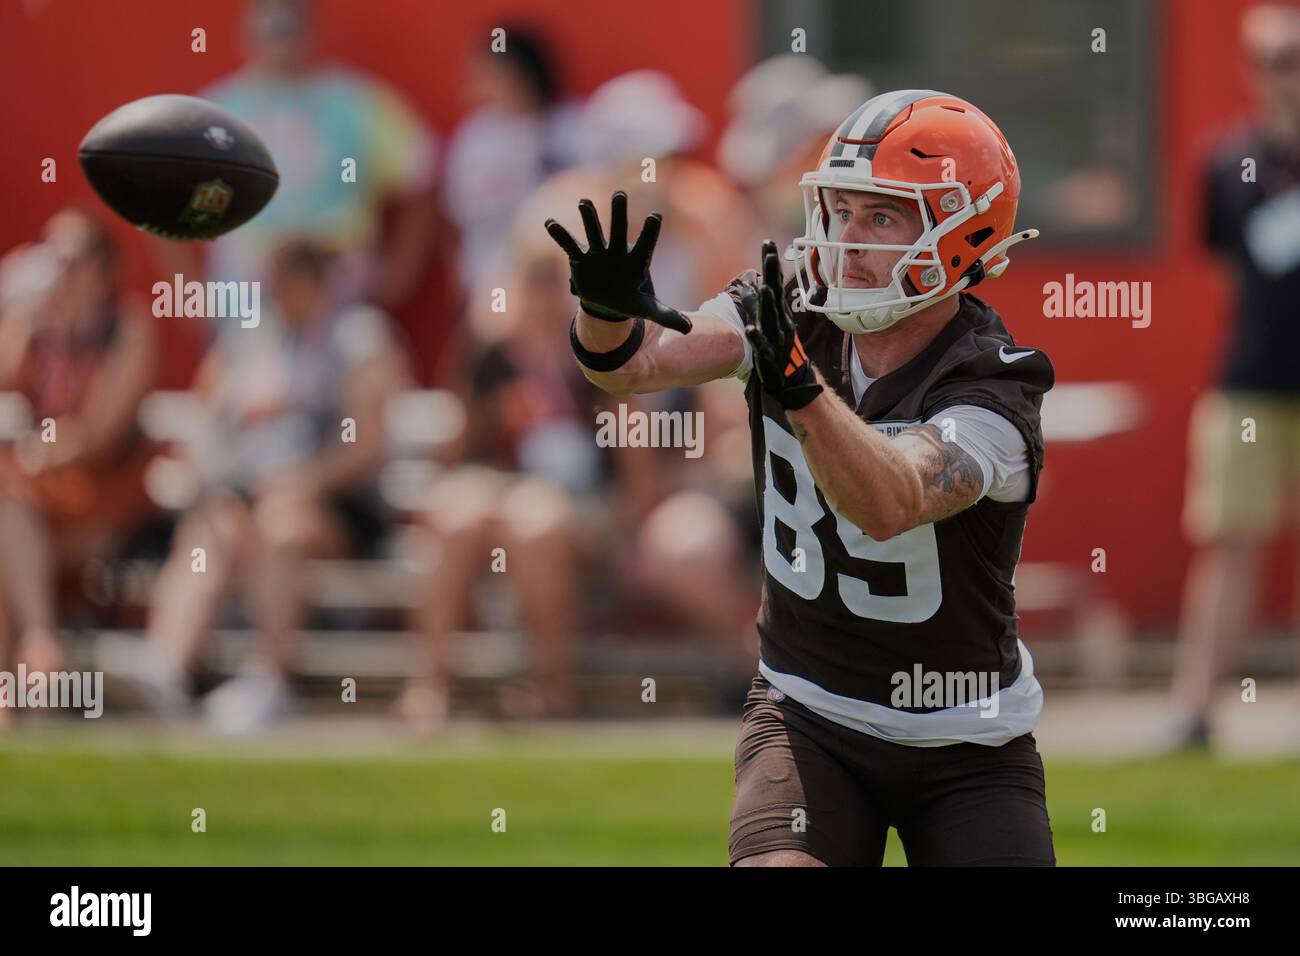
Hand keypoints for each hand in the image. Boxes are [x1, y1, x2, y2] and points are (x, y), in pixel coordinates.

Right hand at [544, 191, 691, 333]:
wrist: (606, 301)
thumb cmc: (629, 299)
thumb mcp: (648, 309)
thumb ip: (667, 315)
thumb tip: (689, 330)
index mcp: (636, 261)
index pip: (645, 244)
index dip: (650, 231)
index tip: (656, 216)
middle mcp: (617, 251)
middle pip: (618, 230)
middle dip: (618, 213)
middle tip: (620, 194)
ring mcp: (598, 253)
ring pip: (594, 231)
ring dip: (589, 217)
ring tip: (583, 203)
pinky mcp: (580, 258)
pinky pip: (569, 245)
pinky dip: (559, 235)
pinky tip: (549, 223)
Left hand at [744, 240, 822, 409]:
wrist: (789, 379)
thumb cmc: (777, 347)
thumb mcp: (768, 323)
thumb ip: (757, 303)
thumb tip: (751, 284)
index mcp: (778, 312)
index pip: (774, 282)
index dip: (771, 264)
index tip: (768, 243)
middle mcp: (779, 321)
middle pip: (775, 293)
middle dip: (773, 274)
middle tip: (771, 253)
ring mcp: (776, 338)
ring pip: (771, 317)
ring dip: (767, 303)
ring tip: (764, 287)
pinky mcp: (769, 355)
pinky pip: (762, 346)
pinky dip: (757, 338)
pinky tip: (750, 330)